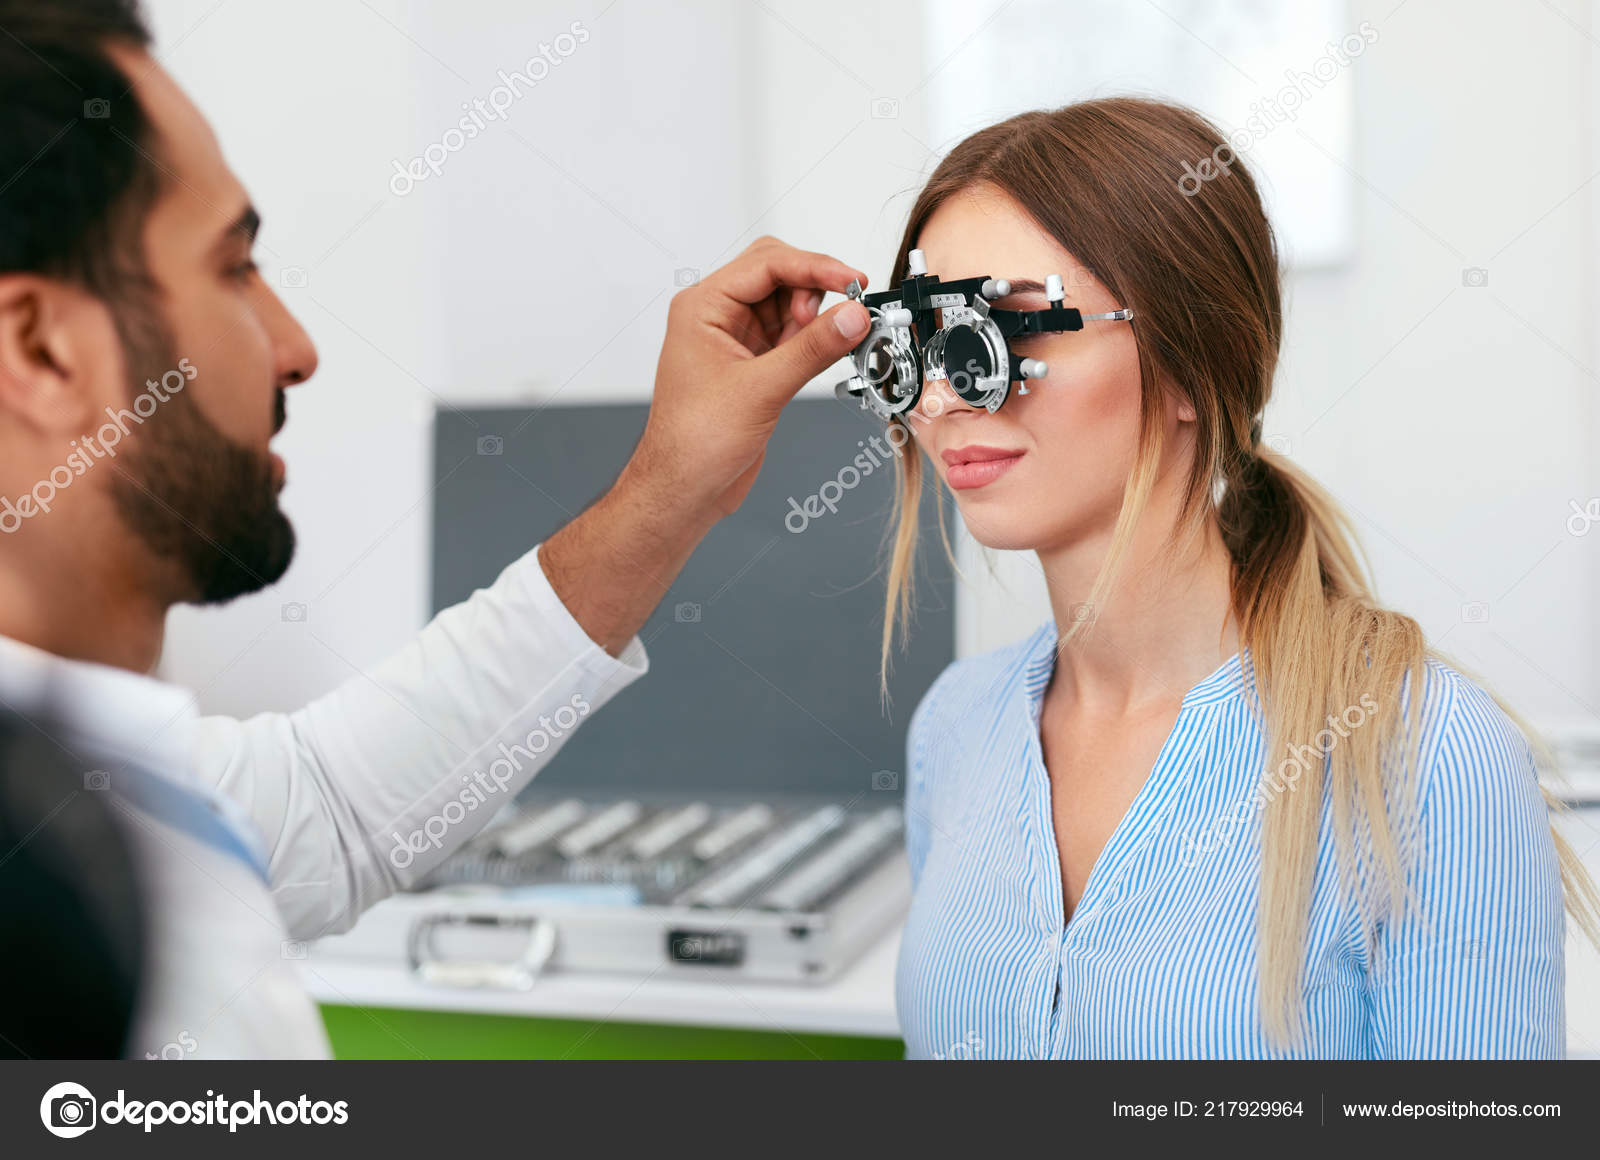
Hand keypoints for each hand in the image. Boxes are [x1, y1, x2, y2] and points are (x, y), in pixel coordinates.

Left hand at [540, 237, 869, 655]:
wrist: (685, 490)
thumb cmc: (694, 444)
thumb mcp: (761, 390)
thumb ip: (811, 349)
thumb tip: (852, 317)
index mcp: (703, 307)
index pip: (766, 264)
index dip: (814, 266)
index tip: (852, 281)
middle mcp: (718, 317)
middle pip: (779, 275)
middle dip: (816, 287)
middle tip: (846, 311)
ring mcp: (738, 340)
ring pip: (789, 304)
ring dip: (819, 315)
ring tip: (842, 336)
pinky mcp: (756, 365)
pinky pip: (793, 336)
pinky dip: (817, 338)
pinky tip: (835, 347)